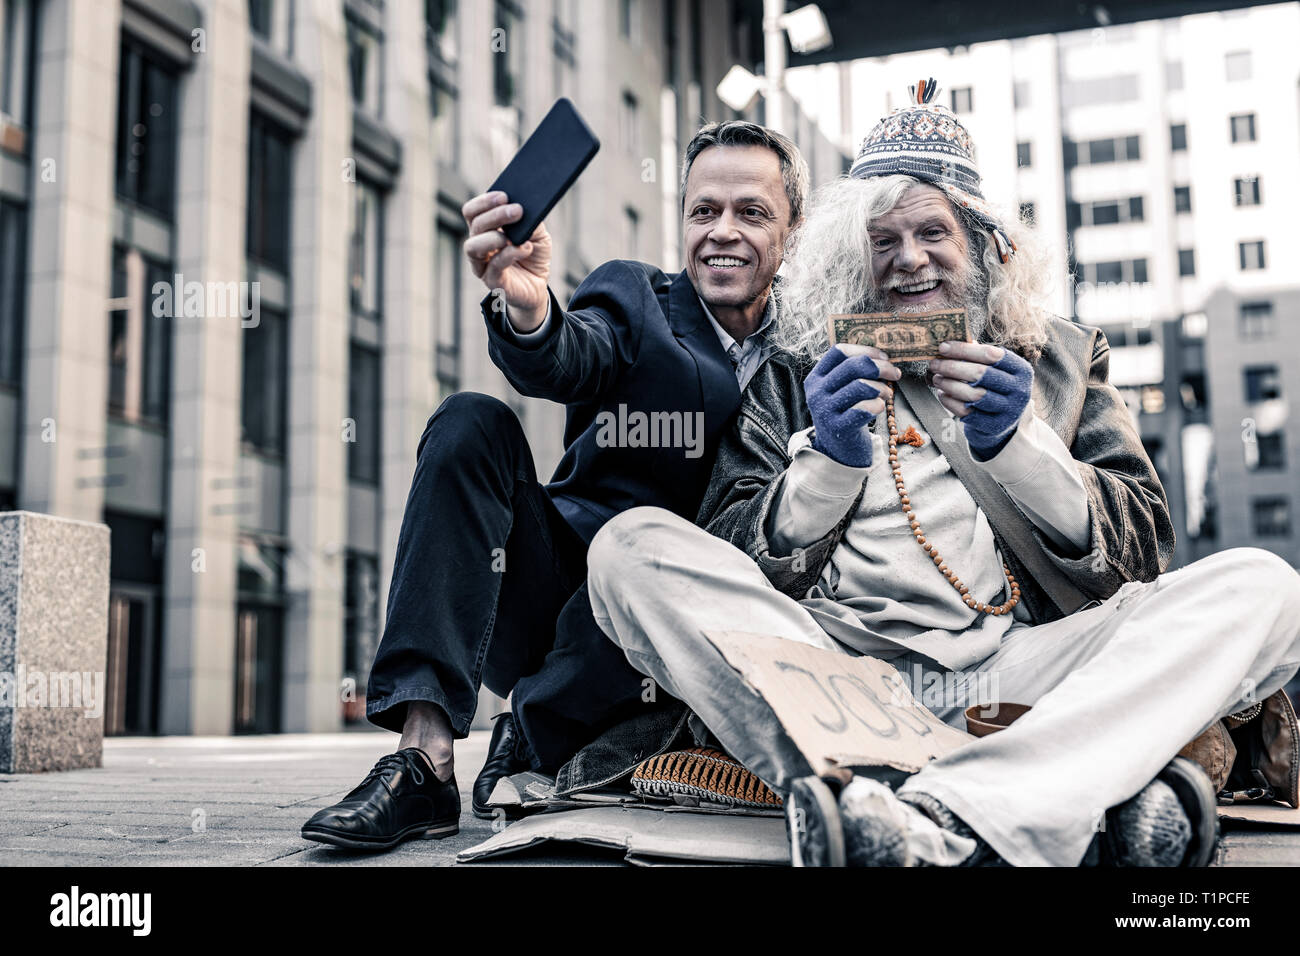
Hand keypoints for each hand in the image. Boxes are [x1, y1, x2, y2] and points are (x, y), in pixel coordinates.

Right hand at [462, 191, 552, 330]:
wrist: (538, 285)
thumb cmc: (533, 255)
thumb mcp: (538, 234)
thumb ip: (531, 221)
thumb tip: (527, 208)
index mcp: (485, 229)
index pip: (472, 211)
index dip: (484, 202)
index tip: (504, 196)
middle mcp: (478, 245)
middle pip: (475, 224)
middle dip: (495, 215)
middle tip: (517, 210)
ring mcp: (482, 264)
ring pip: (473, 246)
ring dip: (494, 237)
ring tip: (513, 237)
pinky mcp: (492, 281)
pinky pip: (493, 266)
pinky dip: (509, 254)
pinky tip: (525, 249)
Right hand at [804, 345, 900, 467]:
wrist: (837, 450)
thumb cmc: (845, 414)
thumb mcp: (840, 390)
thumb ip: (852, 372)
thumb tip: (882, 356)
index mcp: (816, 377)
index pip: (839, 351)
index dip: (865, 350)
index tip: (884, 356)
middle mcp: (817, 392)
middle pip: (853, 366)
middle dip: (881, 367)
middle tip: (895, 374)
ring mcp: (825, 411)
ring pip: (861, 385)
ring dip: (881, 388)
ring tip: (887, 394)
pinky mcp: (838, 428)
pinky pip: (864, 409)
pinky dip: (877, 405)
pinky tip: (880, 407)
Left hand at [929, 341, 1032, 459]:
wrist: (1004, 421)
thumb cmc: (994, 387)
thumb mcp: (993, 370)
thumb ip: (976, 357)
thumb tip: (948, 343)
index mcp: (1021, 370)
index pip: (991, 354)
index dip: (964, 350)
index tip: (942, 347)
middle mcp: (1020, 390)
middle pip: (981, 374)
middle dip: (953, 367)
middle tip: (934, 363)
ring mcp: (1009, 410)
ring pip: (974, 394)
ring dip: (949, 384)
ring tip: (936, 378)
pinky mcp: (995, 426)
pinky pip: (967, 412)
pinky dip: (950, 402)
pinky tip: (942, 394)